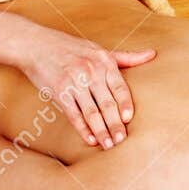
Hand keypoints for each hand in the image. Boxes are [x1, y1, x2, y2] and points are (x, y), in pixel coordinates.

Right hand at [17, 27, 155, 149]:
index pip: (120, 87)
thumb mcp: (99, 49)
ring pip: (92, 111)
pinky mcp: (59, 91)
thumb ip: (125, 57)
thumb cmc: (70, 48)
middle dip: (115, 124)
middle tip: (122, 140)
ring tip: (109, 145)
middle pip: (107, 103)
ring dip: (101, 130)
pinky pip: (73, 114)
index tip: (129, 119)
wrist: (35, 44)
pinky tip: (90, 139)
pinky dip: (82, 128)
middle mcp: (91, 72)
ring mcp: (74, 82)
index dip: (125, 104)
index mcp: (103, 62)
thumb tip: (152, 55)